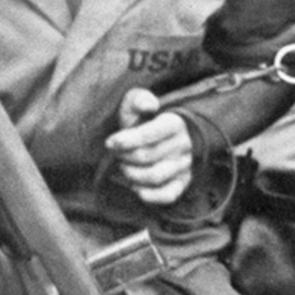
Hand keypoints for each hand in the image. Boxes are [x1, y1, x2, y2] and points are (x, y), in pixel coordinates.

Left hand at [104, 89, 196, 206]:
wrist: (164, 136)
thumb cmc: (144, 119)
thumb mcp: (139, 102)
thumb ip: (139, 99)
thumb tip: (148, 106)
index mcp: (175, 123)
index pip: (153, 133)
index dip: (128, 139)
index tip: (110, 142)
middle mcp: (184, 145)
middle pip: (147, 156)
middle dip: (124, 157)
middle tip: (115, 154)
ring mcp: (185, 165)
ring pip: (154, 176)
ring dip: (131, 174)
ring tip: (124, 168)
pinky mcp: (183, 182)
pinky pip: (168, 194)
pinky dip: (149, 195)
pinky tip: (136, 187)